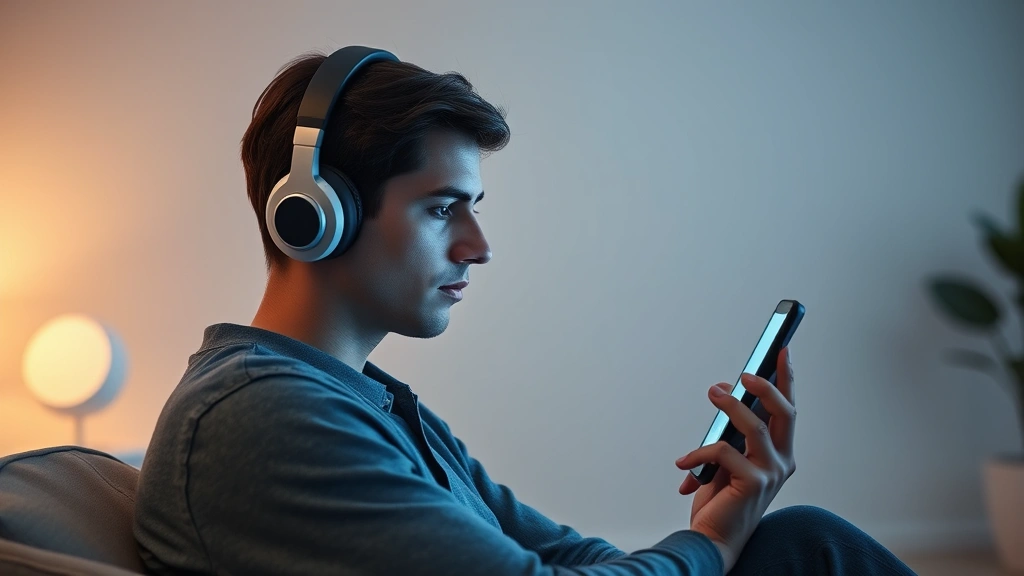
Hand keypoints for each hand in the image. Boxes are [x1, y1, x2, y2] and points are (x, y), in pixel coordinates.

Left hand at [674, 347, 796, 573]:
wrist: (711, 538)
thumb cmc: (720, 497)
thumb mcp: (727, 456)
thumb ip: (732, 430)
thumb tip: (723, 393)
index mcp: (780, 452)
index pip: (788, 410)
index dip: (787, 379)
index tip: (781, 350)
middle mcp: (782, 462)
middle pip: (785, 413)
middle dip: (767, 386)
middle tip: (744, 373)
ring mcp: (771, 473)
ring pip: (756, 427)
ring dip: (731, 406)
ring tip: (713, 392)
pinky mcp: (753, 484)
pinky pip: (724, 451)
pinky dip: (700, 452)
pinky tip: (684, 463)